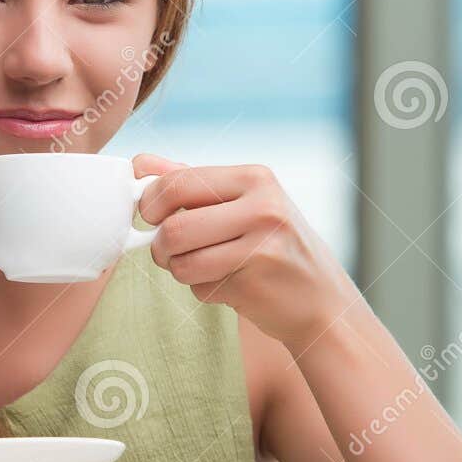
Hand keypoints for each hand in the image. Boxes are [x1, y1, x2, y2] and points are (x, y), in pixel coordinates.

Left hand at [133, 153, 359, 352]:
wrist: (321, 299)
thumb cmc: (273, 244)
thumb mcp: (242, 202)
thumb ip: (190, 180)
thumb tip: (140, 163)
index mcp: (256, 178)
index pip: (178, 183)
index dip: (151, 203)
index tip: (153, 216)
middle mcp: (263, 209)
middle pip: (174, 228)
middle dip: (160, 245)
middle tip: (169, 250)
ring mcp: (261, 249)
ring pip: (181, 263)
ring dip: (180, 270)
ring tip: (202, 267)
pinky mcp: (254, 286)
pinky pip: (199, 288)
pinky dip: (203, 289)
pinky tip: (231, 284)